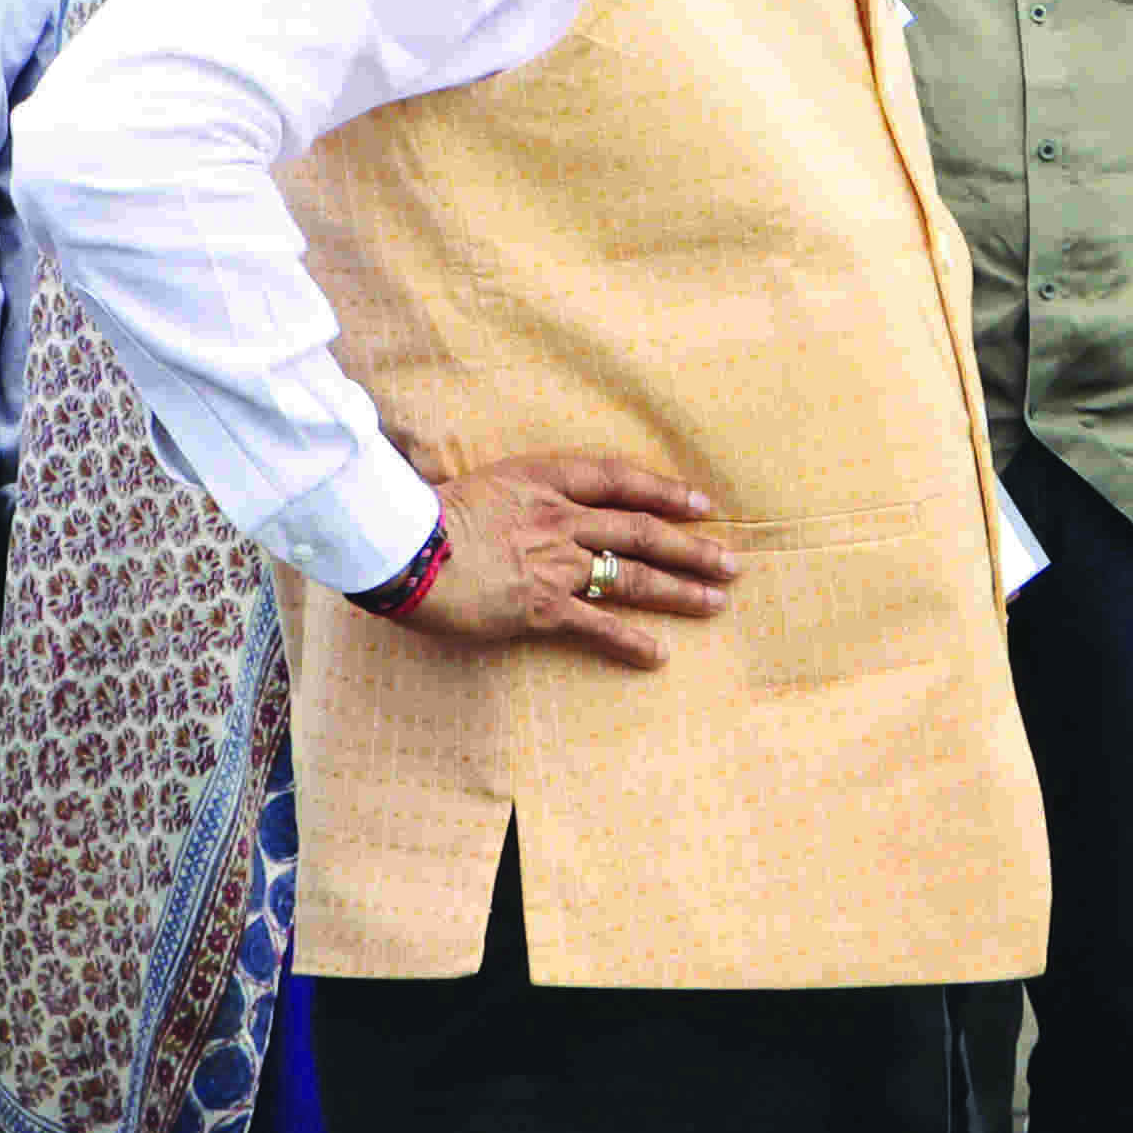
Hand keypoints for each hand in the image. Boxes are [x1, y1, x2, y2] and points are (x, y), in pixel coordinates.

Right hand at [395, 453, 739, 668]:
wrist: (401, 547)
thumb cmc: (426, 512)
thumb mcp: (483, 483)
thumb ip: (520, 493)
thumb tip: (532, 503)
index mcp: (546, 478)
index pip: (622, 479)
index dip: (667, 490)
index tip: (702, 503)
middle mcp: (561, 517)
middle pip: (644, 529)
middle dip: (692, 547)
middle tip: (731, 562)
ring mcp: (555, 562)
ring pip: (633, 574)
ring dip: (680, 589)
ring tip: (716, 601)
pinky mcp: (541, 606)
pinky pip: (598, 625)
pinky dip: (631, 641)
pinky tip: (658, 654)